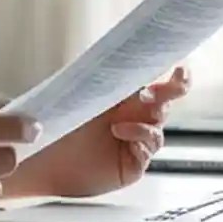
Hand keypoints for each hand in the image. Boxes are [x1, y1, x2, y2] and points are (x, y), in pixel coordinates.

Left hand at [10, 66, 190, 197]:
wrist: (45, 159)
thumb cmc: (59, 125)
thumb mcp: (79, 96)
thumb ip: (100, 81)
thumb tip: (114, 57)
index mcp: (126, 98)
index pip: (156, 82)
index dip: (174, 76)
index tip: (177, 67)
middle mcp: (136, 118)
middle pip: (167, 102)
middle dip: (173, 90)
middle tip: (161, 86)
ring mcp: (136, 141)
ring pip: (157, 130)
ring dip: (143, 125)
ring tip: (116, 126)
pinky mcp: (133, 164)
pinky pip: (147, 151)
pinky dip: (138, 141)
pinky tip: (122, 138)